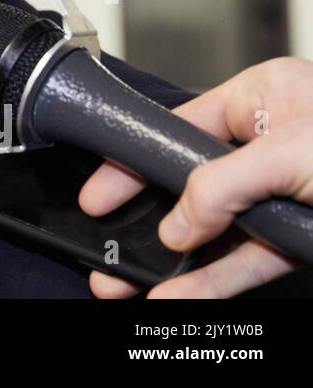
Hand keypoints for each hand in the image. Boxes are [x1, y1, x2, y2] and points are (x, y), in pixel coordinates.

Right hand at [79, 57, 312, 297]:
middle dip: (145, 221)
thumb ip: (220, 184)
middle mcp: (269, 144)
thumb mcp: (291, 152)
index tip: (99, 197)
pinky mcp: (297, 237)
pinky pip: (245, 261)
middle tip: (106, 248)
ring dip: (173, 264)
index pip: (176, 128)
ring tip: (128, 284)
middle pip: (187, 185)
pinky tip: (180, 295)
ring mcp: (282, 194)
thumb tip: (176, 223)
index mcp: (264, 99)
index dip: (133, 162)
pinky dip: (212, 281)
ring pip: (214, 232)